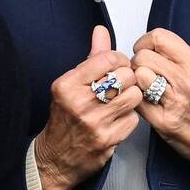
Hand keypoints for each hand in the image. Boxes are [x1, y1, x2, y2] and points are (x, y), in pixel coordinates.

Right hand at [33, 26, 139, 189]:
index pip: (107, 59)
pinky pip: (134, 119)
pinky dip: (130, 117)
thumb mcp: (70, 84)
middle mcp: (80, 103)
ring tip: (121, 100)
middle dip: (127, 78)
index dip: (118, 60)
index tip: (116, 66)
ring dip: (131, 97)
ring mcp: (95, 123)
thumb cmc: (64, 117)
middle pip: (125, 76)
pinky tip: (118, 118)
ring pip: (134, 96)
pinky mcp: (108, 140)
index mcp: (68, 85)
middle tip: (120, 84)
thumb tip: (101, 31)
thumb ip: (91, 58)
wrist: (56, 158)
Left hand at [131, 28, 189, 180]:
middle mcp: (188, 80)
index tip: (145, 50)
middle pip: (143, 55)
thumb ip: (178, 57)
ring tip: (146, 87)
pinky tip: (147, 101)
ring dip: (136, 80)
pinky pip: (138, 99)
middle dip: (138, 62)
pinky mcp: (163, 120)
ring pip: (138, 75)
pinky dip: (138, 98)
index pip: (159, 37)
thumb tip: (149, 46)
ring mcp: (175, 101)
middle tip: (144, 71)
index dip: (145, 42)